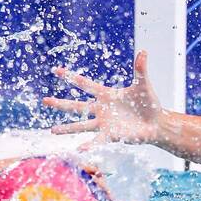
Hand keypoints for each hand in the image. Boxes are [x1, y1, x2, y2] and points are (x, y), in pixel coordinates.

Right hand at [43, 49, 163, 145]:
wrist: (156, 124)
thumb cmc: (149, 104)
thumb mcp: (143, 86)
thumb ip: (140, 70)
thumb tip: (143, 51)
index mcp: (107, 95)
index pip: (86, 84)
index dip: (71, 77)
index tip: (56, 70)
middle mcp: (101, 109)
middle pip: (77, 106)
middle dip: (60, 104)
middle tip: (44, 100)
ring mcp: (104, 123)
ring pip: (82, 126)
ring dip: (67, 128)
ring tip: (52, 130)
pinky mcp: (111, 135)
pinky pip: (97, 140)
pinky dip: (89, 145)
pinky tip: (78, 149)